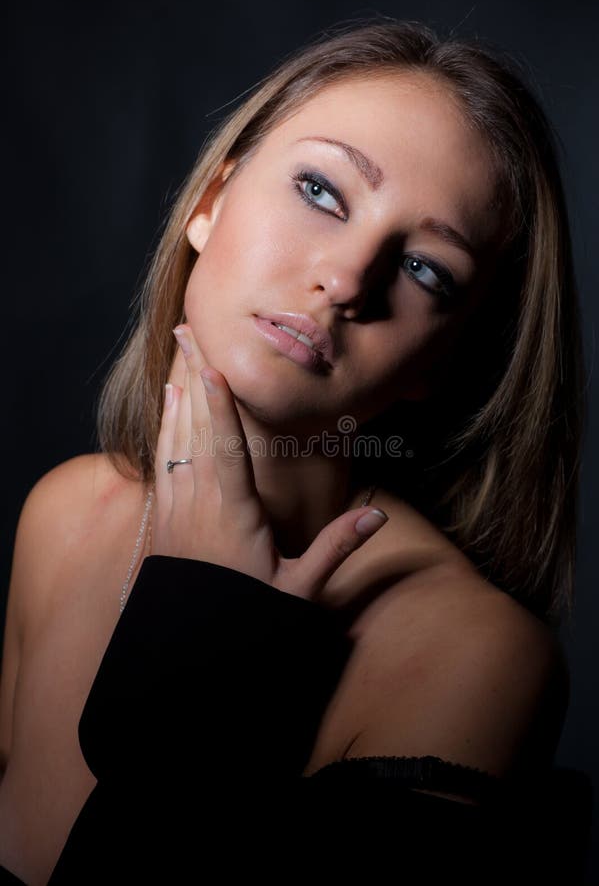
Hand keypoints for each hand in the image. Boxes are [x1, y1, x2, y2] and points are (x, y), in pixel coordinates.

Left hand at [152, 323, 388, 600]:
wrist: (191, 642)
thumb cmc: (248, 613)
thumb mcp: (299, 588)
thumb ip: (336, 548)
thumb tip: (378, 516)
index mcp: (234, 514)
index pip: (226, 450)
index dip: (221, 406)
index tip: (216, 367)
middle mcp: (200, 502)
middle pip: (195, 429)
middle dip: (192, 377)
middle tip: (187, 332)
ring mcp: (177, 507)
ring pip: (175, 439)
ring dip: (178, 395)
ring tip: (179, 356)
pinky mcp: (164, 516)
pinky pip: (162, 460)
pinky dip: (165, 426)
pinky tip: (167, 407)